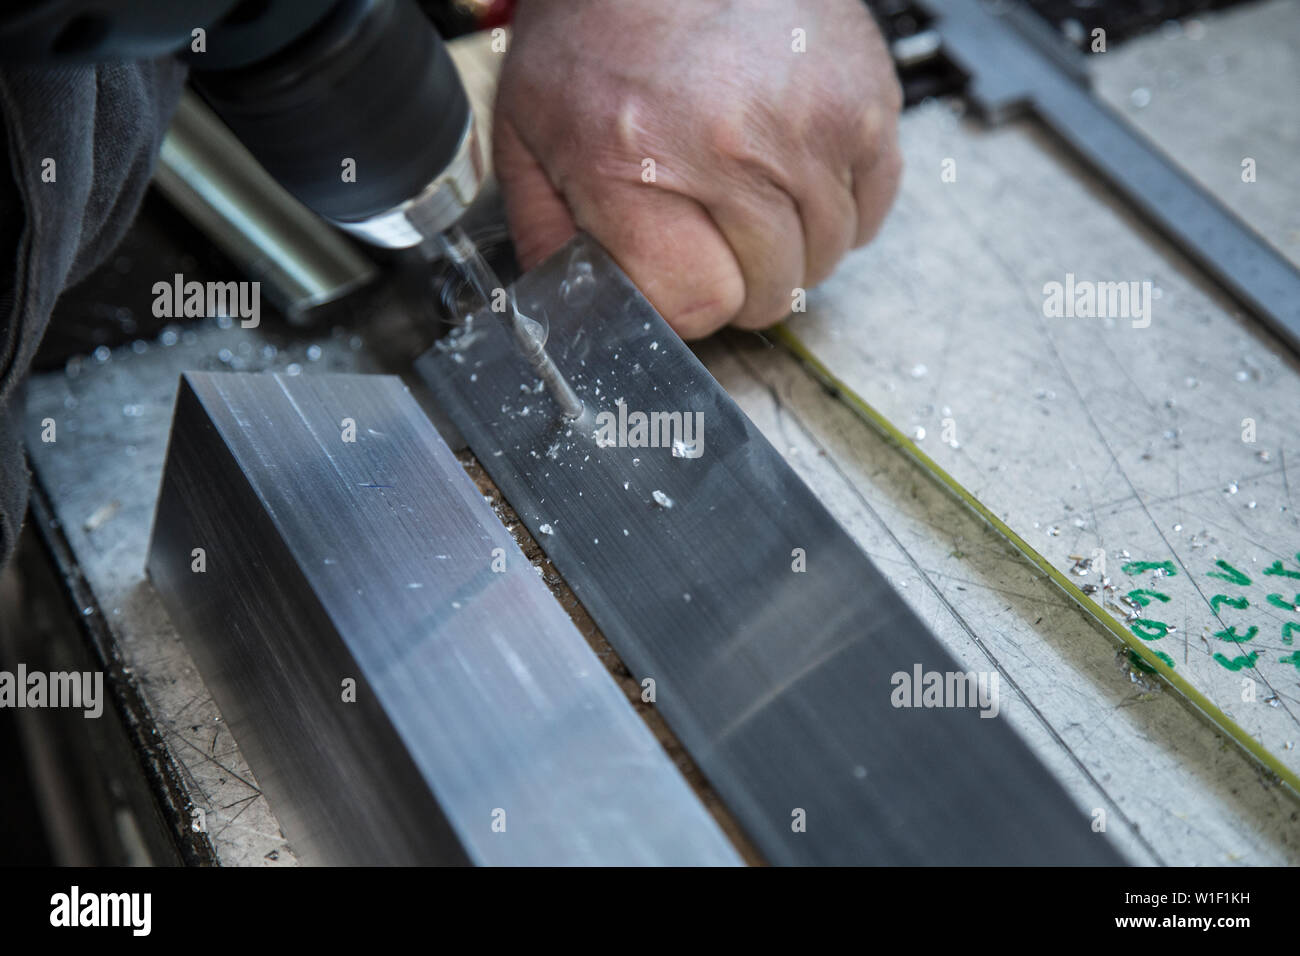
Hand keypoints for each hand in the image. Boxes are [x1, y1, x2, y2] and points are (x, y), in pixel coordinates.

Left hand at [493, 0, 902, 338]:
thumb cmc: (599, 28)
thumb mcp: (529, 133)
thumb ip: (545, 233)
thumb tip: (569, 311)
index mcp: (637, 163)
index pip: (698, 304)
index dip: (684, 304)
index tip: (672, 276)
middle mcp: (733, 149)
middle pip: (768, 291)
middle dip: (738, 282)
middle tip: (711, 237)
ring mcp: (812, 125)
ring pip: (825, 258)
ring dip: (791, 248)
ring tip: (751, 196)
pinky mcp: (866, 102)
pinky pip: (873, 207)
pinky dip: (840, 207)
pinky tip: (796, 171)